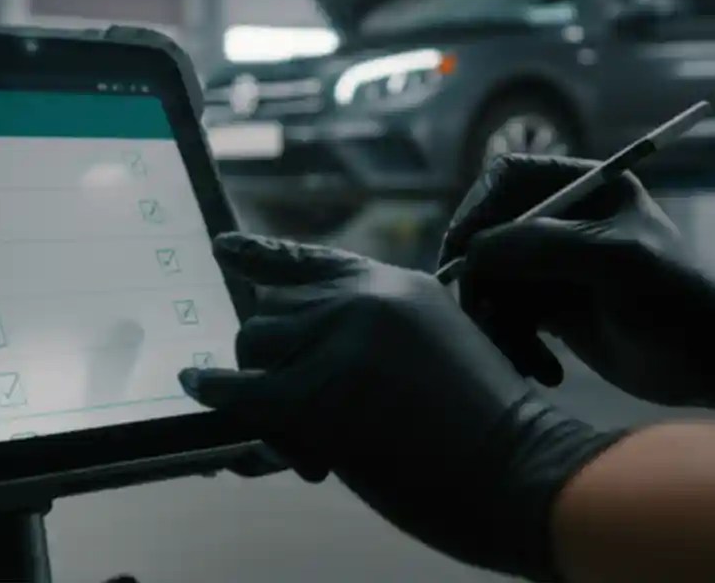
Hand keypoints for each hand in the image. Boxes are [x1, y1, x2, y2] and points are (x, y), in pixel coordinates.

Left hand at [180, 233, 623, 580]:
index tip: (223, 247)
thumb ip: (380, 332)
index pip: (311, 260)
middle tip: (293, 398)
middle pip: (274, 308)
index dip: (260, 254)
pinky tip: (196, 383)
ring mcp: (337, 343)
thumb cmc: (488, 424)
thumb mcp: (441, 345)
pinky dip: (214, 388)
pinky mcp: (315, 397)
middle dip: (274, 353)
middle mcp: (362, 301)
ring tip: (299, 431)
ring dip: (261, 382)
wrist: (518, 468)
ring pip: (254, 342)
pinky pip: (238, 388)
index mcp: (395, 286)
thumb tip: (307, 351)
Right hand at [439, 154, 682, 386]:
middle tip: (488, 320)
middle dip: (484, 282)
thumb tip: (475, 252)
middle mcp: (563, 221)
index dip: (477, 212)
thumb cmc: (676, 299)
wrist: (712, 361)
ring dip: (498, 323)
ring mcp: (555, 267)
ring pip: (493, 283)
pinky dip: (514, 343)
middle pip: (489, 236)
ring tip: (528, 359)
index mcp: (584, 188)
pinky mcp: (553, 309)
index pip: (505, 180)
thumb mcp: (611, 260)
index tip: (464, 258)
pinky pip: (507, 317)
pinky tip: (545, 368)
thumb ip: (540, 245)